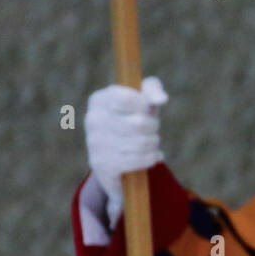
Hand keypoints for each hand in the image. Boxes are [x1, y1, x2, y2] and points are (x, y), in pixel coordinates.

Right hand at [84, 77, 168, 222]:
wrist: (114, 162)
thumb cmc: (131, 122)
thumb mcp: (141, 102)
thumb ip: (151, 90)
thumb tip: (161, 99)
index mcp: (99, 100)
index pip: (127, 98)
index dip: (144, 104)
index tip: (147, 109)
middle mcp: (93, 120)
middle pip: (138, 123)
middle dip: (153, 126)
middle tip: (153, 129)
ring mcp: (95, 144)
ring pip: (141, 143)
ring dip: (153, 143)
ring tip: (152, 143)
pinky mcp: (103, 165)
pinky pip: (138, 160)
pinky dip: (152, 158)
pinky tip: (153, 156)